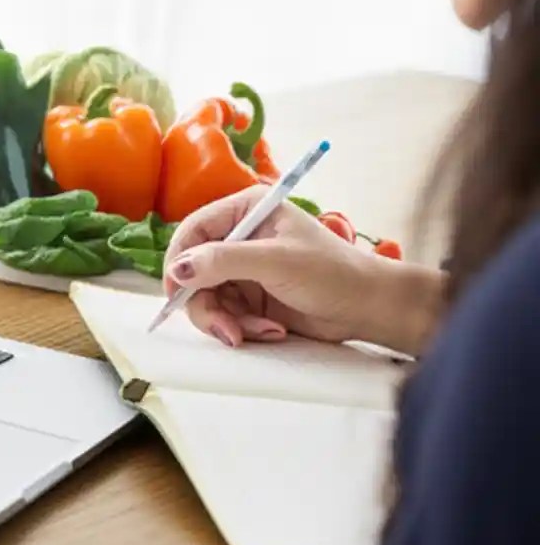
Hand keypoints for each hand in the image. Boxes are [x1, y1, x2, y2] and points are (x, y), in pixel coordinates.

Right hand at [163, 185, 387, 347]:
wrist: (367, 308)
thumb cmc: (332, 272)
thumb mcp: (276, 261)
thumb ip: (224, 261)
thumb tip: (178, 269)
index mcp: (246, 211)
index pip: (194, 231)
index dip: (180, 261)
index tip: (177, 291)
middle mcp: (239, 238)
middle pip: (193, 272)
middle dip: (206, 304)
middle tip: (225, 329)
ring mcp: (242, 270)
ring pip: (205, 298)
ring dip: (226, 321)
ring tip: (257, 332)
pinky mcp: (249, 298)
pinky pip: (224, 316)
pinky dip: (241, 328)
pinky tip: (271, 331)